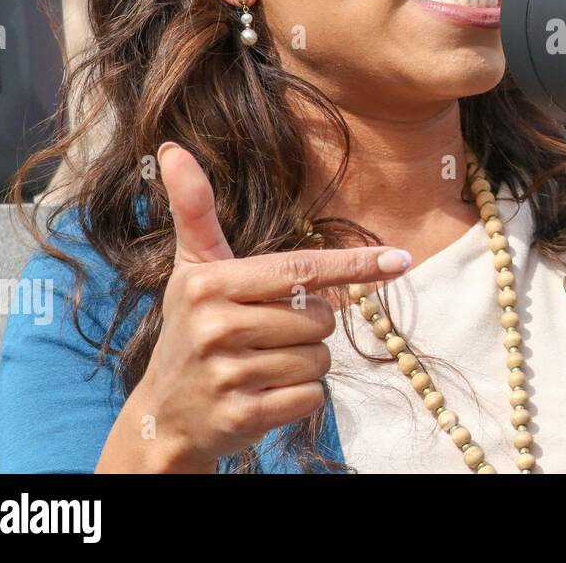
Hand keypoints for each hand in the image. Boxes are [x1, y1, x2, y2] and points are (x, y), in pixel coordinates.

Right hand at [110, 141, 411, 471]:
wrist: (163, 417)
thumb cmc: (191, 329)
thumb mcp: (192, 270)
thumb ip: (194, 210)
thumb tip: (173, 148)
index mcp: (210, 283)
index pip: (301, 268)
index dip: (354, 264)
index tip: (402, 259)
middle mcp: (217, 326)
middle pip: (319, 317)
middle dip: (308, 327)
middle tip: (265, 335)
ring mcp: (229, 374)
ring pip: (320, 360)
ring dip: (305, 365)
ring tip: (261, 365)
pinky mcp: (244, 415)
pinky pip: (313, 397)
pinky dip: (300, 398)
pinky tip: (264, 395)